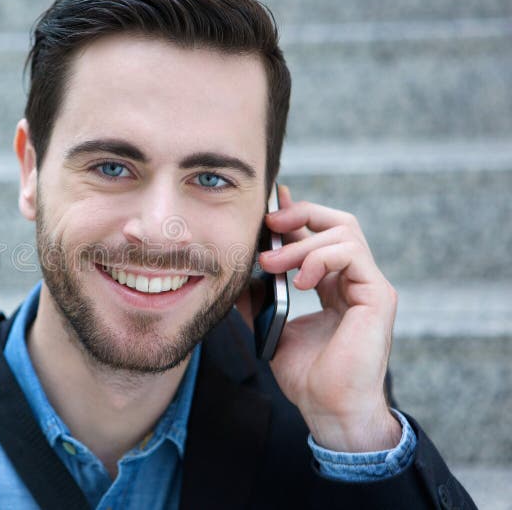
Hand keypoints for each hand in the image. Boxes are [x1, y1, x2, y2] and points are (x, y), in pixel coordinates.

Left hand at [236, 185, 400, 451]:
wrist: (329, 409)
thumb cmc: (307, 377)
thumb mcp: (273, 327)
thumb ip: (259, 298)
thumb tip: (237, 274)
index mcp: (334, 286)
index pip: (320, 236)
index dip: (297, 216)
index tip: (270, 205)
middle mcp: (355, 281)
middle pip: (338, 223)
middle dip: (301, 215)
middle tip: (269, 222)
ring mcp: (370, 286)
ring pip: (344, 232)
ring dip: (300, 243)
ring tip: (271, 264)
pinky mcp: (378, 296)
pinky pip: (352, 255)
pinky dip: (321, 258)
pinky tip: (300, 280)